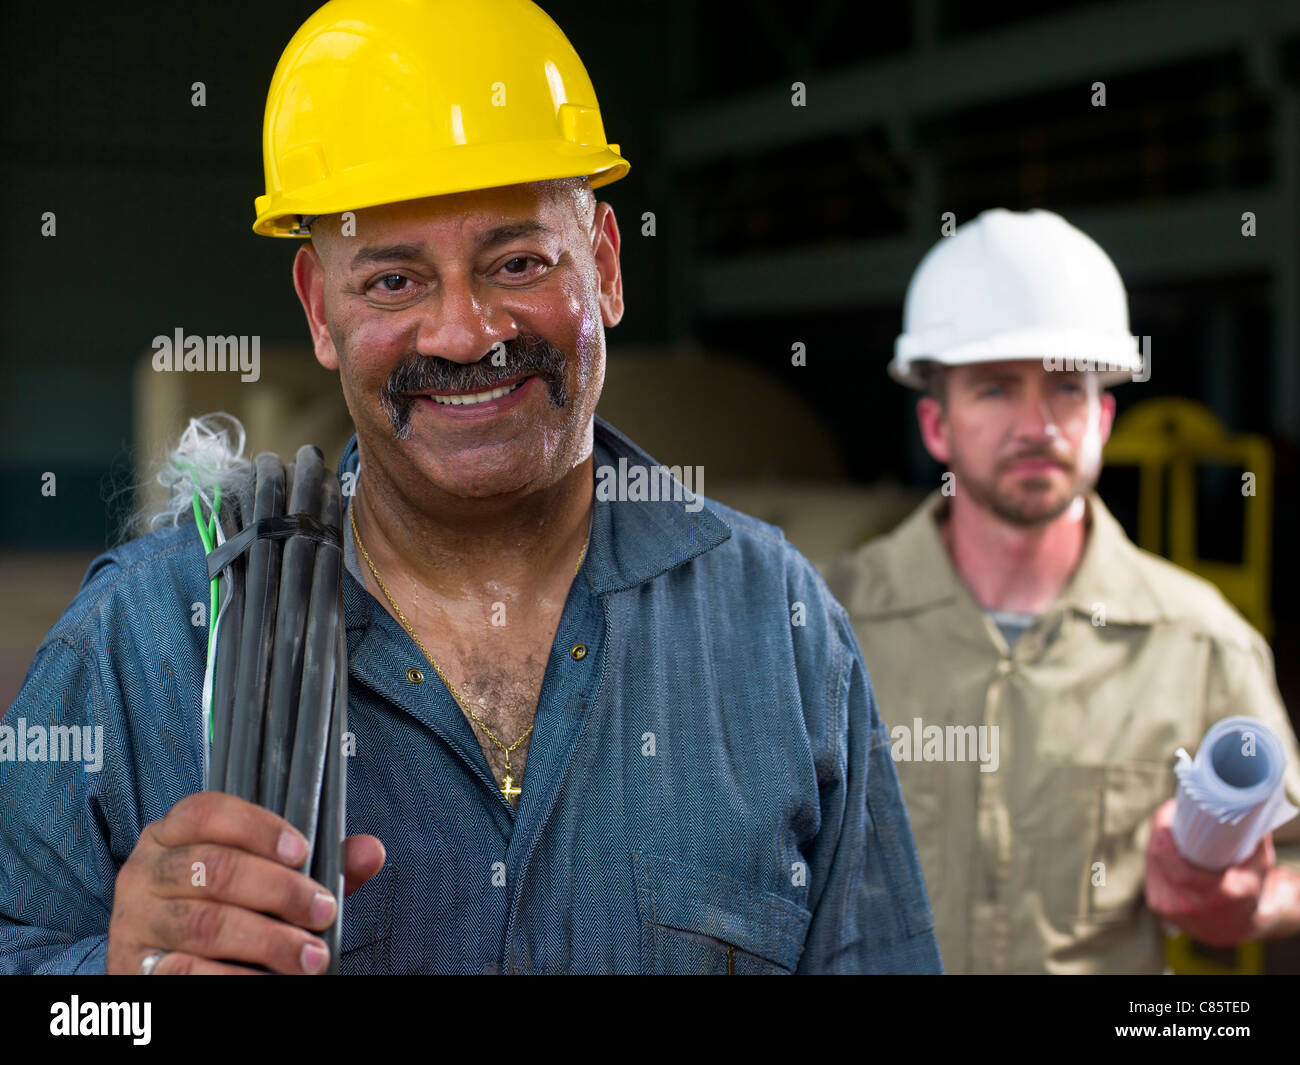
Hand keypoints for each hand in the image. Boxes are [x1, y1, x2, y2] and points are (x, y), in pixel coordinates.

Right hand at [106, 792, 384, 973]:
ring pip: (206, 923)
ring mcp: (134, 922)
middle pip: (215, 868)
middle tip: (323, 913)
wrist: (156, 971)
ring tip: (312, 959)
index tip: (303, 852)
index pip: (208, 812)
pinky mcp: (132, 970)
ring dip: (269, 941)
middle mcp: (144, 871)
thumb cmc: (220, 910)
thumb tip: (371, 851)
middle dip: (281, 892)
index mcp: (171, 833)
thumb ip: (313, 866)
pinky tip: (269, 983)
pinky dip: (235, 978)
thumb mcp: (259, 878)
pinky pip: (186, 973)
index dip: (259, 829)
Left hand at [1144, 798, 1272, 946]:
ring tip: (1166, 824)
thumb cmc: (1250, 892)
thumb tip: (1239, 803)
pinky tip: (1160, 842)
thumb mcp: (1258, 864)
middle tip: (1171, 812)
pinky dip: (1154, 855)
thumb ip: (1251, 838)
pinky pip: (1150, 872)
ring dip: (1157, 840)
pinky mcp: (1158, 906)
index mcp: (1223, 894)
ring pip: (1153, 862)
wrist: (1236, 928)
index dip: (1167, 829)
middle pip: (1161, 855)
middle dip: (1163, 830)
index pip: (1180, 859)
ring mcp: (1171, 907)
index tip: (1172, 810)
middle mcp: (1192, 904)